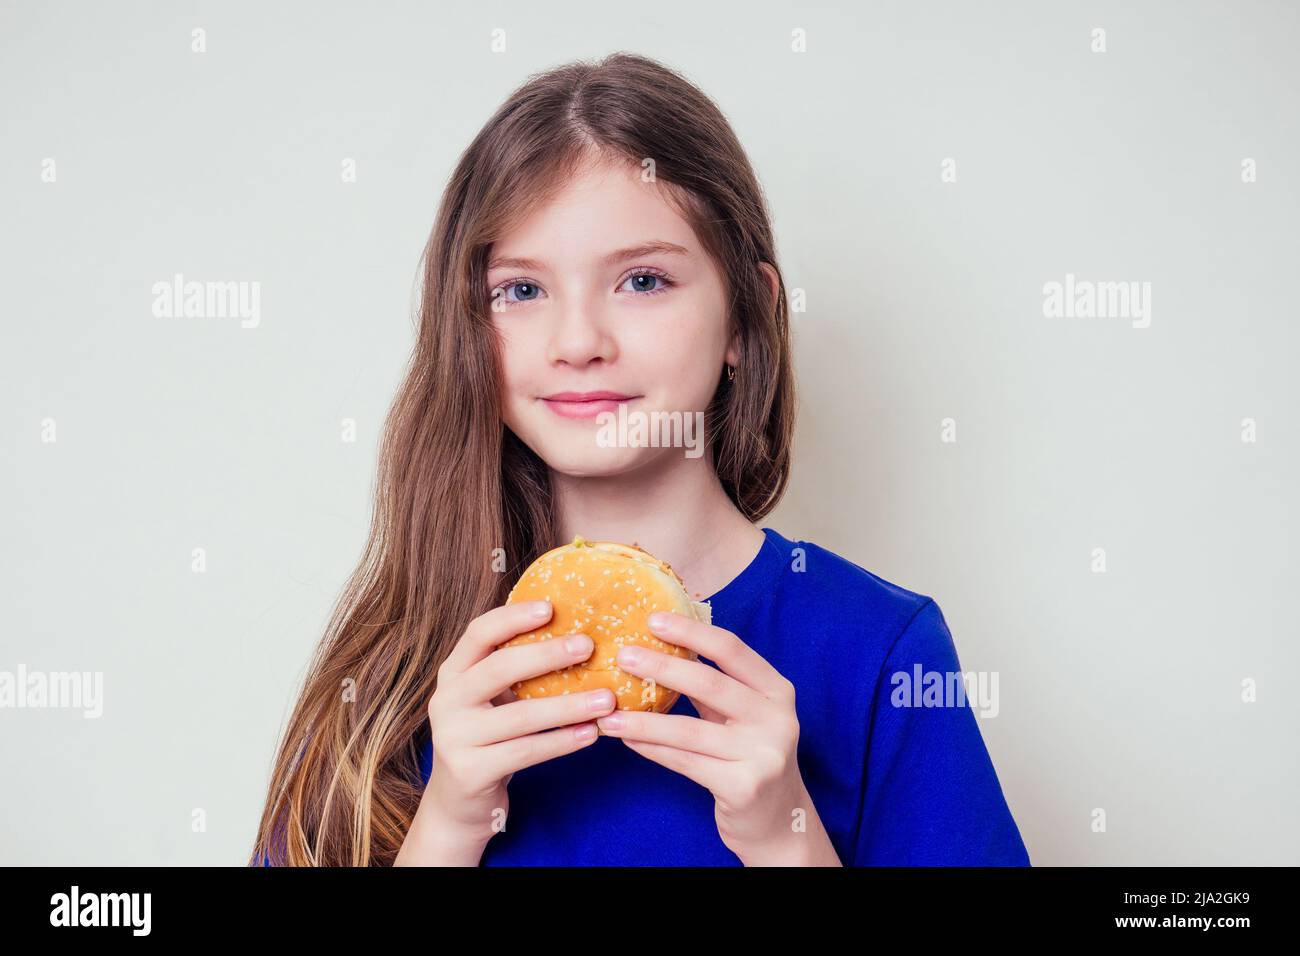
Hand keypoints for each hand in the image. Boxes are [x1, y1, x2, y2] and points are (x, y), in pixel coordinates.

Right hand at [403, 599, 616, 860]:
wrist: (460, 802)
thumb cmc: (490, 737)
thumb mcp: (492, 698)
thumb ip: (517, 670)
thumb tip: (579, 633)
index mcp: (453, 672)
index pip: (478, 633)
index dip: (513, 617)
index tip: (551, 606)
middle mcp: (446, 700)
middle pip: (499, 668)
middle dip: (547, 655)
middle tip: (589, 645)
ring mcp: (454, 737)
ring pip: (520, 716)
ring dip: (568, 706)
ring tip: (606, 699)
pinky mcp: (469, 771)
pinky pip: (525, 752)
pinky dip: (561, 741)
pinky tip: (591, 733)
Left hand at [595, 610, 840, 865]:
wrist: (778, 820)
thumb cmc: (750, 756)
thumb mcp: (743, 715)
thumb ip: (712, 686)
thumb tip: (658, 648)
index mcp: (777, 690)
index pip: (731, 649)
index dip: (691, 631)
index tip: (653, 619)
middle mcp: (777, 718)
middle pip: (710, 683)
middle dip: (660, 666)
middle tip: (622, 656)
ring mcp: (763, 754)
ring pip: (689, 730)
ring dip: (642, 720)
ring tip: (607, 713)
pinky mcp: (744, 786)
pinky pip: (685, 762)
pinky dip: (652, 749)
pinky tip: (626, 739)